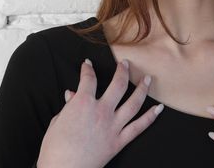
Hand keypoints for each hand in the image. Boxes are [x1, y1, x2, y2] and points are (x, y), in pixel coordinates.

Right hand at [37, 59, 163, 167]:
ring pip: (133, 102)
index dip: (87, 69)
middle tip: (125, 63)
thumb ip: (67, 107)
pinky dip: (150, 117)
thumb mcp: (56, 123)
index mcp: (82, 103)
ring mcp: (113, 126)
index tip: (88, 64)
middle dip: (122, 70)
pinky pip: (139, 127)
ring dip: (142, 88)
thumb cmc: (55, 149)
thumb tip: (71, 96)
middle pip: (118, 84)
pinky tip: (158, 109)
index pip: (88, 79)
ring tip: (147, 78)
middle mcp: (101, 111)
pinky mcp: (119, 141)